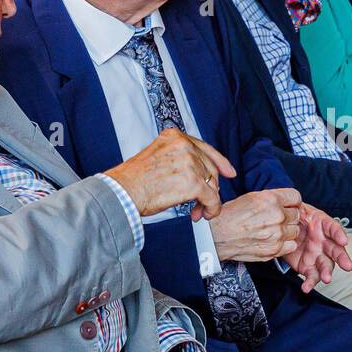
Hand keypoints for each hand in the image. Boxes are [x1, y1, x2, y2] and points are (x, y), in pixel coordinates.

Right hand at [104, 127, 235, 220]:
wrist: (123, 192)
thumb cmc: (134, 180)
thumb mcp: (157, 158)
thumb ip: (179, 159)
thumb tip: (200, 175)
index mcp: (175, 137)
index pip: (204, 148)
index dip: (219, 162)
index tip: (229, 172)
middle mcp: (185, 146)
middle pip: (210, 168)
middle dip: (210, 187)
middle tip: (202, 202)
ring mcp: (190, 163)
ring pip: (212, 184)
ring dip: (207, 200)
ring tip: (198, 211)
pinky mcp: (194, 183)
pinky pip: (212, 198)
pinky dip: (211, 208)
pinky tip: (204, 214)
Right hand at [208, 187, 301, 261]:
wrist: (216, 236)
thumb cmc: (230, 216)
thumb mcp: (251, 198)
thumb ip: (271, 199)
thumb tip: (285, 201)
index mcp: (270, 199)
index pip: (296, 197)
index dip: (292, 201)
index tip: (288, 205)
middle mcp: (277, 216)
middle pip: (297, 214)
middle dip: (289, 216)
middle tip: (276, 219)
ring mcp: (277, 234)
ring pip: (295, 230)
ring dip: (287, 230)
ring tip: (274, 230)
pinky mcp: (274, 249)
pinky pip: (291, 245)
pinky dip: (285, 244)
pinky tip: (275, 240)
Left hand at [282, 203, 351, 292]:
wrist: (283, 230)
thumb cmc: (294, 218)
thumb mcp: (297, 209)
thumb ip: (298, 208)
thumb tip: (297, 205)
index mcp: (323, 226)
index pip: (334, 228)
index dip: (339, 234)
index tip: (343, 241)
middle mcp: (324, 242)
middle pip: (336, 251)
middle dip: (342, 258)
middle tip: (348, 266)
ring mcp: (317, 256)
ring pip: (326, 266)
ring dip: (327, 272)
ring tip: (326, 278)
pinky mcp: (307, 267)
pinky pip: (311, 276)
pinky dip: (310, 283)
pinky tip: (306, 287)